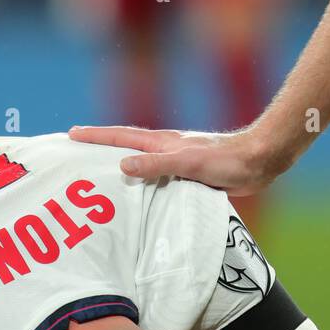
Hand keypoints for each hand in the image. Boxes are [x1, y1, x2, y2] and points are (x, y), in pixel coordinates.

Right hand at [68, 125, 289, 195]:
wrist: (258, 162)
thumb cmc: (226, 161)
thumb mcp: (188, 163)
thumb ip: (156, 165)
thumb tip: (122, 166)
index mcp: (162, 142)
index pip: (121, 137)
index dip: (96, 136)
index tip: (71, 134)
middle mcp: (166, 149)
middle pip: (125, 146)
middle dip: (101, 147)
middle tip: (77, 151)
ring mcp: (176, 161)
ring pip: (140, 163)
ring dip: (119, 165)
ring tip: (99, 176)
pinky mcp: (187, 175)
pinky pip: (155, 178)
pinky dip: (140, 182)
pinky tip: (138, 194)